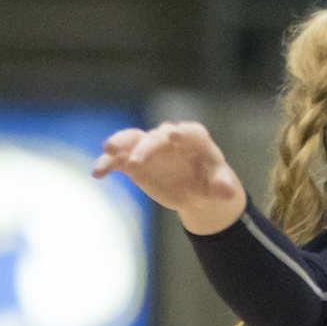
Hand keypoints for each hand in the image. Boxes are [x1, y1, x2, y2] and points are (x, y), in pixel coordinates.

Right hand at [93, 121, 246, 235]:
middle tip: (135, 161)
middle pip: (156, 137)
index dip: (180, 133)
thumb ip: (222, 186)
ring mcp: (149, 148)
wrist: (194, 189)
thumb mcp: (218, 184)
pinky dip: (108, 164)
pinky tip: (98, 172)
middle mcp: (168, 138)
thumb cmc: (210, 180)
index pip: (188, 132)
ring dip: (119, 143)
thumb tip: (228, 192)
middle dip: (146, 147)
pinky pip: (118, 160)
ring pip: (132, 140)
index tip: (171, 135)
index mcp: (194, 138)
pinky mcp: (133, 162)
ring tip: (108, 150)